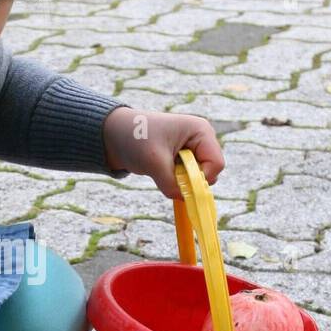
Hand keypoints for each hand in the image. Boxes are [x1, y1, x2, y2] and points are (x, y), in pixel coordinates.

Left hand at [102, 107, 225, 198]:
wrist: (114, 135)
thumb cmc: (136, 138)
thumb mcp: (154, 162)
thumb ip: (171, 183)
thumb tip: (184, 199)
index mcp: (200, 131)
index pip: (216, 163)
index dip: (201, 178)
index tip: (180, 182)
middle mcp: (201, 139)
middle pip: (211, 172)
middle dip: (191, 180)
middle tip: (167, 174)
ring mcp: (193, 150)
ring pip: (199, 178)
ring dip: (182, 182)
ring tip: (161, 170)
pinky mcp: (183, 160)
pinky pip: (188, 179)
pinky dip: (176, 182)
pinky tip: (161, 173)